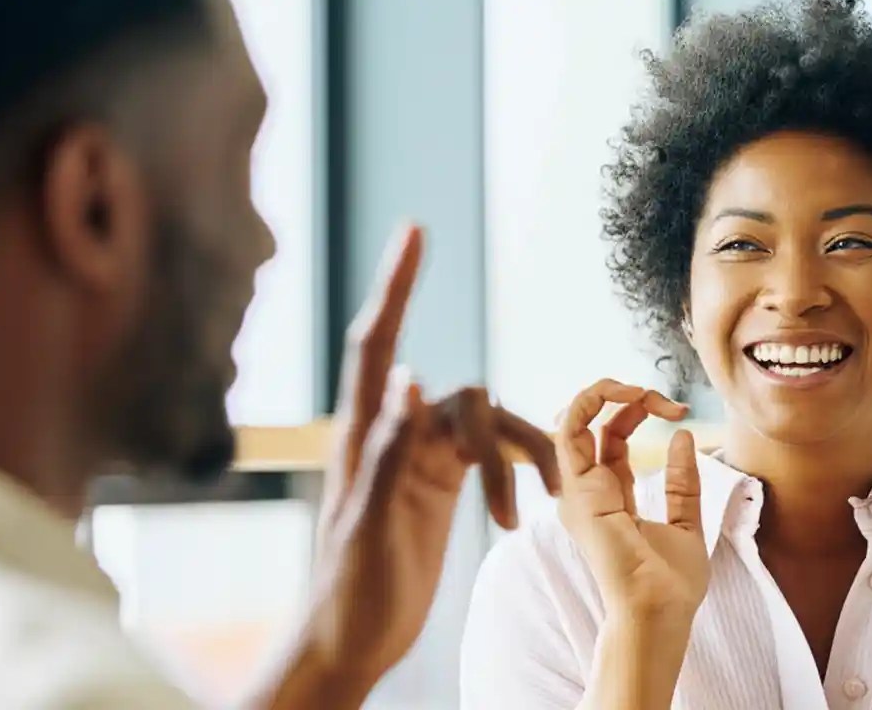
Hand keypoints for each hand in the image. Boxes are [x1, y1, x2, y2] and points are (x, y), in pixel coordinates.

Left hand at [246, 226, 559, 708]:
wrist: (352, 641)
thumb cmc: (347, 593)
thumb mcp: (368, 526)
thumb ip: (387, 451)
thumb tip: (412, 375)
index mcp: (363, 435)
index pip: (378, 342)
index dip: (397, 285)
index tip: (415, 230)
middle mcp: (393, 434)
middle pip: (462, 400)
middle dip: (499, 448)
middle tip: (507, 513)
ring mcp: (421, 456)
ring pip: (488, 427)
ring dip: (516, 466)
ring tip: (524, 521)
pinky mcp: (443, 481)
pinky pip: (495, 455)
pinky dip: (517, 475)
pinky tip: (520, 518)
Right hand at [556, 379, 708, 621]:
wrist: (659, 610)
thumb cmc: (671, 584)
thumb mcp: (686, 520)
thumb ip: (682, 481)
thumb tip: (683, 436)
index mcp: (610, 495)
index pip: (612, 436)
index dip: (639, 412)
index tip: (678, 411)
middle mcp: (587, 490)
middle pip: (592, 423)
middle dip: (625, 397)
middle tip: (664, 399)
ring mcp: (578, 490)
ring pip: (573, 420)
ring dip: (605, 392)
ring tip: (644, 390)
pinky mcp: (578, 490)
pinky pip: (569, 432)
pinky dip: (591, 403)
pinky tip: (625, 394)